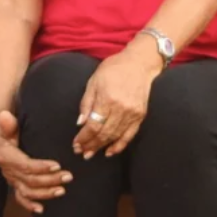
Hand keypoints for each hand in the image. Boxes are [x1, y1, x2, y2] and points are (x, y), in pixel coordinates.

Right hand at [0, 109, 70, 213]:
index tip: (58, 165)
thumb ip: (8, 123)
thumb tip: (5, 116)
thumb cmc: (4, 128)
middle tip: (68, 176)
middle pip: (30, 180)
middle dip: (50, 180)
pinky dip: (30, 204)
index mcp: (6, 157)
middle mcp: (8, 170)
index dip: (41, 167)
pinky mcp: (14, 183)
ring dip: (45, 193)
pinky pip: (21, 197)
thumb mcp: (5, 123)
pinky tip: (41, 209)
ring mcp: (11, 179)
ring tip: (62, 190)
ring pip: (27, 191)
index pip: (25, 165)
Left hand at [73, 41, 160, 158]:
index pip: (93, 125)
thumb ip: (86, 102)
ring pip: (115, 136)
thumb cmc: (114, 69)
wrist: (140, 63)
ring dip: (101, 147)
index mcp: (107, 98)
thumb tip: (80, 123)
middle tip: (81, 152)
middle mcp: (121, 108)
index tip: (76, 144)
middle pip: (104, 133)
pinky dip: (119, 145)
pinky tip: (109, 152)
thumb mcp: (94, 81)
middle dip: (90, 145)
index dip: (83, 137)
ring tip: (91, 153)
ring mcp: (132, 113)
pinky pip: (129, 135)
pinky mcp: (141, 115)